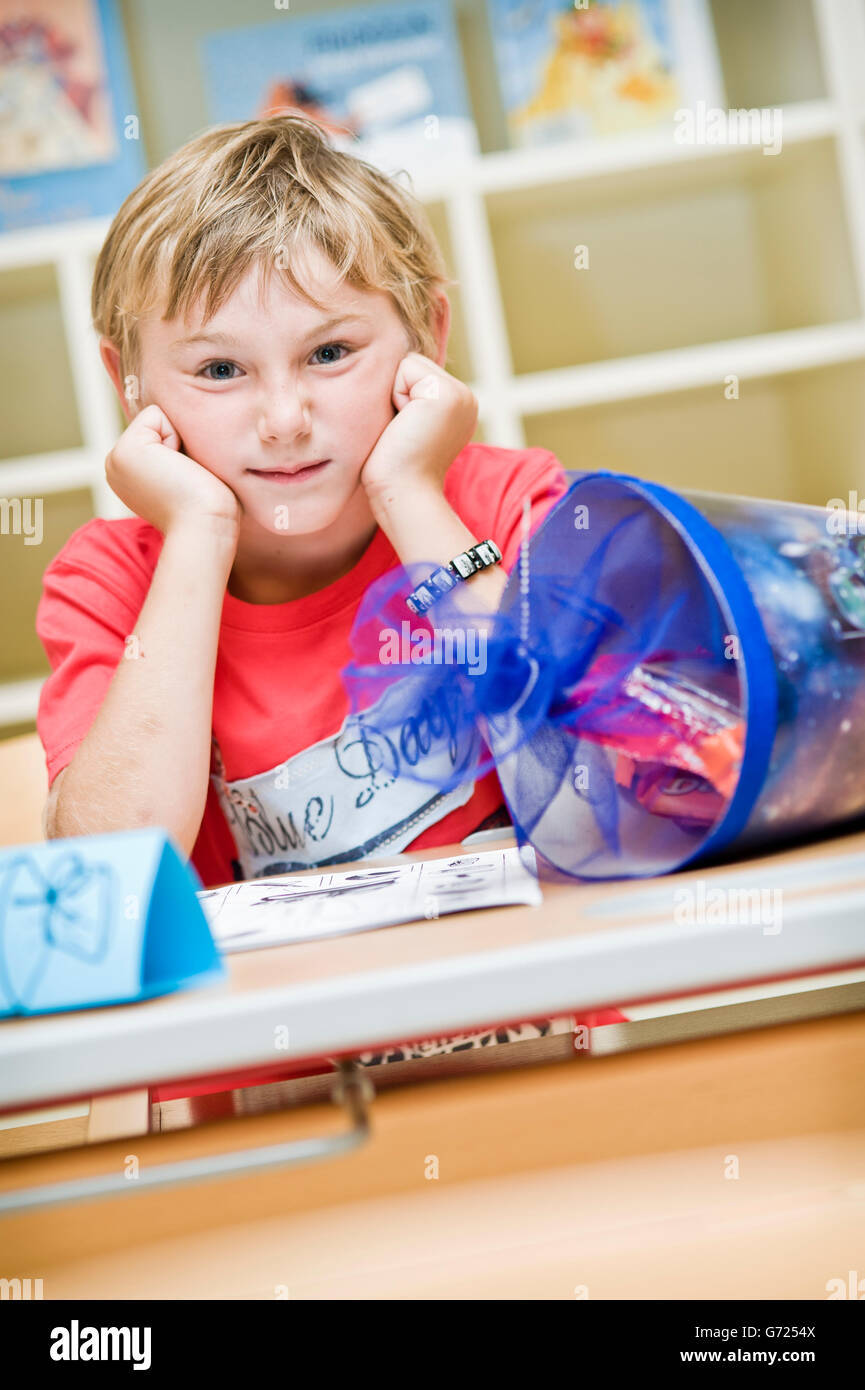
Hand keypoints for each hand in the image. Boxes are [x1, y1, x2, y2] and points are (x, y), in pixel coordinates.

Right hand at [105, 405, 241, 539]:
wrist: (205, 527)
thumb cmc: (209, 509)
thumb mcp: (185, 475)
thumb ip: (175, 455)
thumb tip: (182, 440)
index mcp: (129, 475)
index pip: (157, 433)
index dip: (180, 447)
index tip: (186, 479)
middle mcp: (116, 467)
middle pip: (156, 423)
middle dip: (178, 441)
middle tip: (185, 478)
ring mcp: (116, 458)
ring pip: (156, 418)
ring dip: (178, 440)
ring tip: (183, 474)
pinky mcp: (125, 450)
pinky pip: (156, 414)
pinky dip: (175, 435)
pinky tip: (178, 466)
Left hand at [360, 353, 477, 511]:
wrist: (402, 496)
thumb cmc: (394, 470)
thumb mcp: (408, 427)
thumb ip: (410, 401)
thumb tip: (392, 383)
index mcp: (458, 407)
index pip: (415, 372)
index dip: (399, 396)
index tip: (405, 433)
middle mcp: (466, 398)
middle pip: (412, 363)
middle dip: (398, 392)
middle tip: (403, 431)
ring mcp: (461, 395)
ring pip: (409, 363)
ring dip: (396, 395)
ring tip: (404, 429)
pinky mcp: (447, 394)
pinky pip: (406, 368)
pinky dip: (396, 395)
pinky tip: (405, 425)